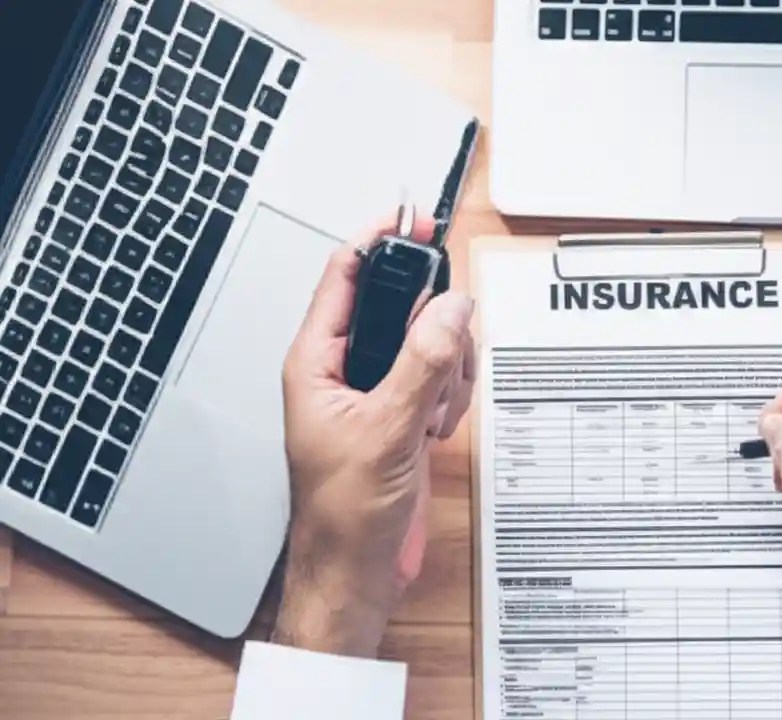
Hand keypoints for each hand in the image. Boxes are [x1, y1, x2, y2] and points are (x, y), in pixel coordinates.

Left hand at [273, 220, 474, 657]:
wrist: (357, 571)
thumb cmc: (341, 514)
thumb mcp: (385, 429)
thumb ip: (421, 363)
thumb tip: (449, 308)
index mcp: (317, 361)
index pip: (345, 276)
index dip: (378, 242)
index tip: (413, 221)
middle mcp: (346, 369)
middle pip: (402, 308)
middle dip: (435, 330)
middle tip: (442, 357)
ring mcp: (379, 392)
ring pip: (430, 343)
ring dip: (448, 372)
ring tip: (431, 413)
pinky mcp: (405, 415)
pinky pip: (442, 379)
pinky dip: (452, 399)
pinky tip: (436, 429)